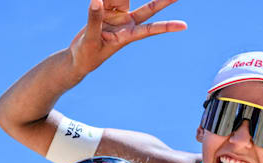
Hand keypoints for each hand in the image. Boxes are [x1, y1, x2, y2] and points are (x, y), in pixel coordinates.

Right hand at [69, 0, 186, 75]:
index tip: (184, 26)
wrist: (78, 57)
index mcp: (127, 36)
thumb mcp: (89, 40)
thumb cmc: (87, 56)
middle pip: (149, 9)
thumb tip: (96, 0)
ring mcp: (118, 16)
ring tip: (103, 1)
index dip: (166, 27)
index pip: (150, 29)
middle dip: (164, 1)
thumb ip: (94, 20)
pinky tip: (99, 0)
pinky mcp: (107, 11)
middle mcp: (126, 24)